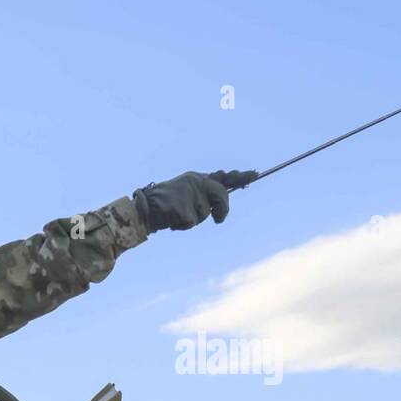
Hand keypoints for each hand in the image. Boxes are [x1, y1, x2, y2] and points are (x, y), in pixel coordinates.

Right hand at [132, 169, 256, 232]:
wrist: (144, 209)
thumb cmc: (167, 204)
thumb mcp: (187, 193)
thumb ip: (205, 193)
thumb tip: (222, 198)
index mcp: (197, 178)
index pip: (223, 177)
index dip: (240, 177)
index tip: (256, 174)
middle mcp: (196, 182)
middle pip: (222, 197)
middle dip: (222, 210)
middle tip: (218, 220)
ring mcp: (189, 194)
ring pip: (206, 214)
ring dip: (194, 220)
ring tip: (179, 214)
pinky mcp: (183, 207)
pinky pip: (191, 222)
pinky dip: (182, 226)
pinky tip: (172, 219)